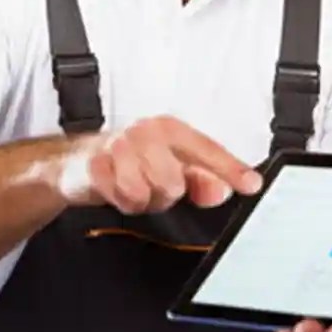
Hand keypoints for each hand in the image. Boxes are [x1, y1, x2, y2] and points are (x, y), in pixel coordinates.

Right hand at [58, 115, 261, 213]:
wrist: (79, 159)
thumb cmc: (132, 160)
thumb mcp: (170, 166)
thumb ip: (202, 178)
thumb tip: (222, 190)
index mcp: (170, 129)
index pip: (207, 150)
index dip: (231, 169)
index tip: (252, 185)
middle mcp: (147, 133)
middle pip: (174, 182)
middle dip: (165, 194)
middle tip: (153, 186)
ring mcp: (119, 146)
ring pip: (146, 193)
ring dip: (142, 200)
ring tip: (134, 186)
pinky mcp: (96, 164)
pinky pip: (121, 198)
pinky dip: (121, 201)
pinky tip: (116, 188)